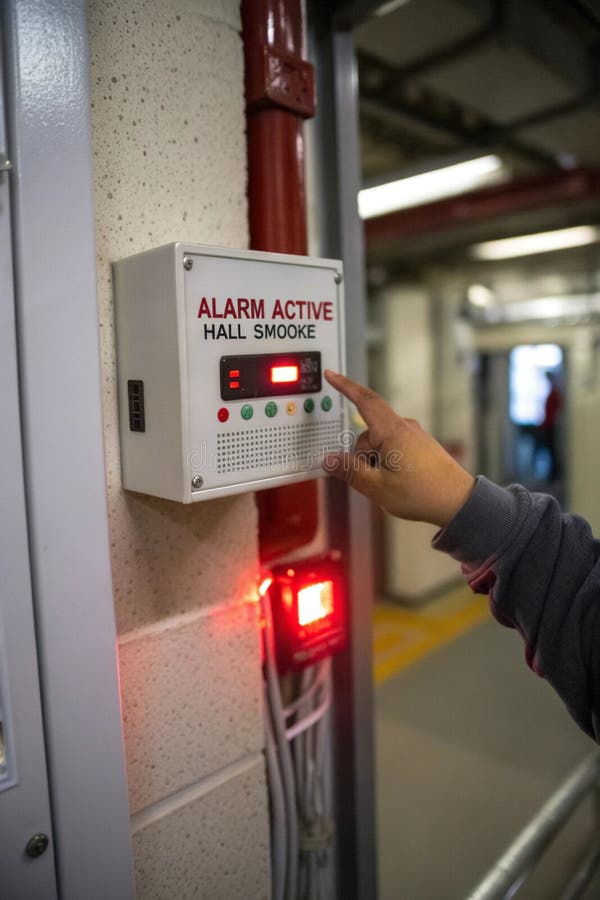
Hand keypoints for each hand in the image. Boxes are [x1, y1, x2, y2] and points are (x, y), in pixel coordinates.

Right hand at [322, 370, 474, 527]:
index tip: (331, 375)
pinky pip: (393, 448)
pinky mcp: (420, 446)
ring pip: (379, 443)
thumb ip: (350, 471)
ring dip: (374, 462)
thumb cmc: (423, 493)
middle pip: (367, 433)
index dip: (344, 386)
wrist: (459, 501)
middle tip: (369, 480)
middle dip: (360, 455)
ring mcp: (414, 436)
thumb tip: (329, 460)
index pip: (364, 400)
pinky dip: (386, 462)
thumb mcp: (377, 486)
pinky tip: (397, 482)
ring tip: (389, 485)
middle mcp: (404, 428)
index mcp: (392, 431)